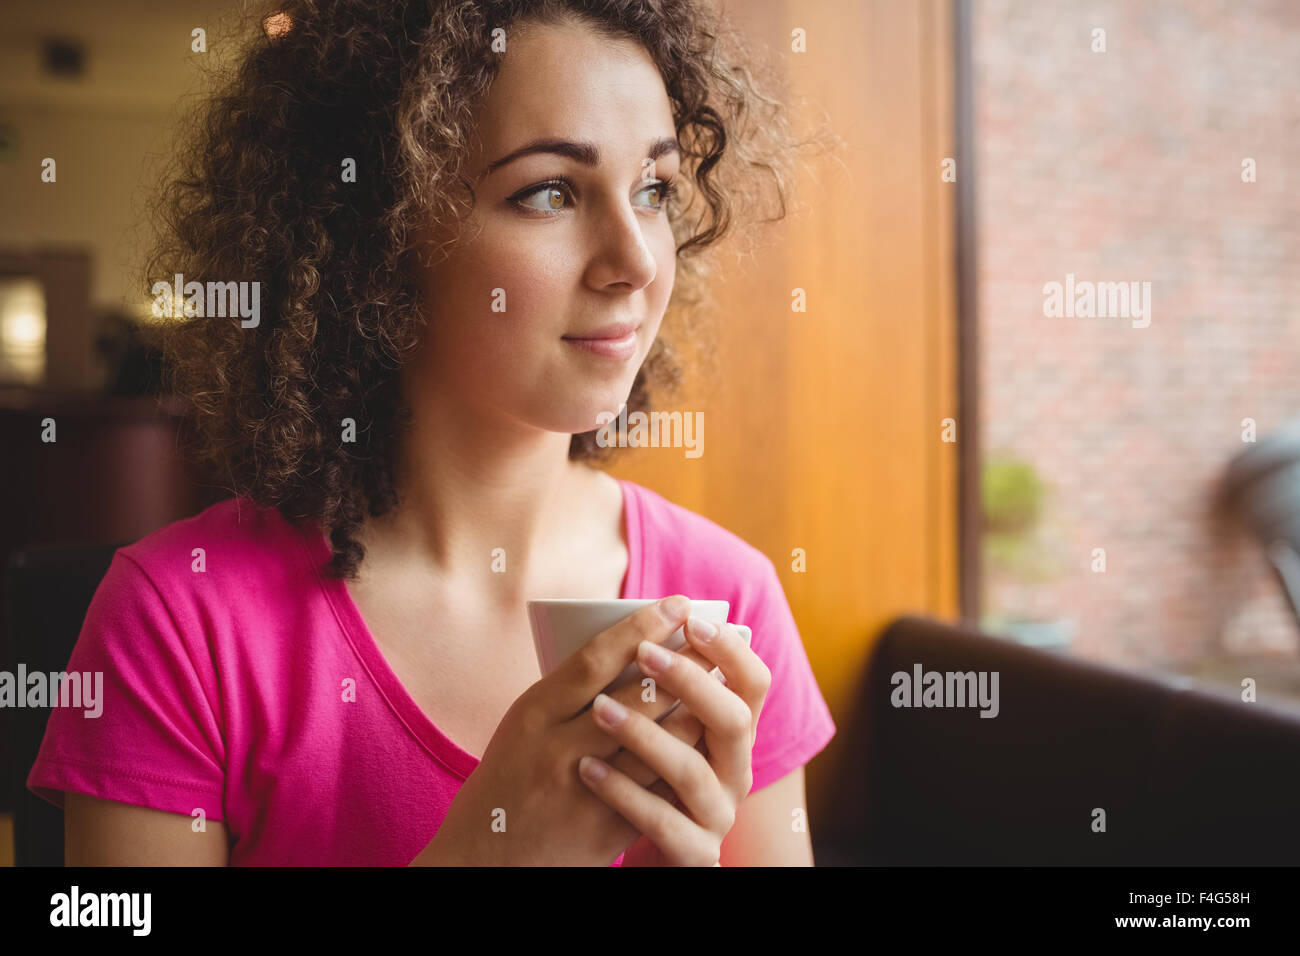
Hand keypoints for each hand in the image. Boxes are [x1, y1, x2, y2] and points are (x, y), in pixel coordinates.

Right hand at [413, 596, 715, 865]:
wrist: (484, 860)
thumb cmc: (509, 779)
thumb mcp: (524, 725)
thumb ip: (569, 691)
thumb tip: (633, 646)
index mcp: (534, 713)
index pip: (597, 659)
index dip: (643, 628)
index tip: (676, 604)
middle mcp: (559, 749)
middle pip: (638, 696)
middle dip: (685, 661)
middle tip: (715, 634)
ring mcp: (585, 791)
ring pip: (660, 741)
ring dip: (698, 708)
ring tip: (723, 679)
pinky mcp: (607, 828)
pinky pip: (660, 785)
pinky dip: (688, 756)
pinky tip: (710, 735)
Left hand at [577, 617, 771, 865]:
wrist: (647, 855)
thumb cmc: (647, 779)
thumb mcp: (664, 734)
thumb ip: (661, 694)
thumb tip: (633, 630)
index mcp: (734, 735)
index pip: (753, 683)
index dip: (729, 649)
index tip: (691, 619)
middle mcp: (736, 772)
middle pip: (733, 720)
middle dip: (691, 681)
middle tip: (645, 653)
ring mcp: (718, 815)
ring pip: (691, 770)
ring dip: (645, 734)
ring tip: (598, 709)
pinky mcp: (694, 853)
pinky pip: (661, 822)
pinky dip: (622, 792)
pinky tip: (587, 769)